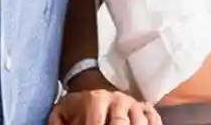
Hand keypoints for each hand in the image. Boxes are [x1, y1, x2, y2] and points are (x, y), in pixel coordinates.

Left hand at [47, 89, 161, 124]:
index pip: (95, 123)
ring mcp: (133, 103)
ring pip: (140, 122)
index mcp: (95, 100)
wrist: (93, 89)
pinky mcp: (144, 108)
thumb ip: (56, 124)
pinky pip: (154, 118)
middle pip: (121, 123)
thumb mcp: (61, 115)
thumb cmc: (77, 110)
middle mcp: (117, 99)